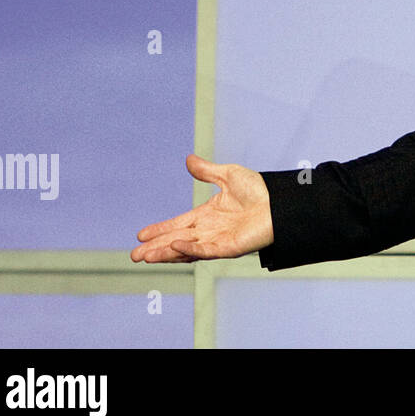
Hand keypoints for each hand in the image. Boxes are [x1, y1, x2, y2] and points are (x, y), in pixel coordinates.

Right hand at [131, 154, 273, 262]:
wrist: (281, 201)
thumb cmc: (260, 189)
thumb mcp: (228, 175)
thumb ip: (207, 171)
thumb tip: (189, 159)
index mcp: (208, 215)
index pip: (178, 224)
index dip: (160, 230)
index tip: (141, 235)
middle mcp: (210, 230)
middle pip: (177, 240)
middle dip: (156, 248)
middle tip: (134, 255)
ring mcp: (218, 240)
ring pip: (186, 249)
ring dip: (166, 252)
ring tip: (146, 256)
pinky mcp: (229, 247)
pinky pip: (206, 250)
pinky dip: (190, 250)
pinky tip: (174, 246)